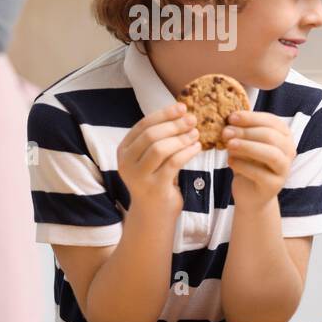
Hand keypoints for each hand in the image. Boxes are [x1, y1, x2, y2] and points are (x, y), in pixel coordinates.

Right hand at [117, 102, 200, 216]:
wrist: (153, 214)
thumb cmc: (156, 180)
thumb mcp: (151, 158)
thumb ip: (158, 138)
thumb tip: (182, 113)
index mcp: (124, 150)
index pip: (143, 125)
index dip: (164, 114)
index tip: (182, 107)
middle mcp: (126, 163)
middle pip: (150, 135)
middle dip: (174, 125)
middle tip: (192, 120)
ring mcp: (138, 177)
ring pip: (160, 149)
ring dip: (181, 138)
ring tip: (196, 134)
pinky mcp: (154, 188)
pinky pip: (173, 163)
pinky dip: (187, 152)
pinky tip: (197, 147)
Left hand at [222, 110, 294, 208]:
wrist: (250, 194)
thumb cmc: (248, 164)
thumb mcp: (244, 144)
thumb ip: (240, 133)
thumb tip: (229, 124)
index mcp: (284, 136)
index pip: (271, 121)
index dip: (251, 118)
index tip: (231, 117)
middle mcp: (289, 151)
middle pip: (271, 136)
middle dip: (246, 132)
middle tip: (226, 132)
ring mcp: (284, 169)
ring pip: (271, 154)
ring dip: (247, 147)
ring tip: (229, 145)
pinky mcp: (275, 185)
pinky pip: (260, 173)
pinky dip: (243, 165)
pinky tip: (231, 161)